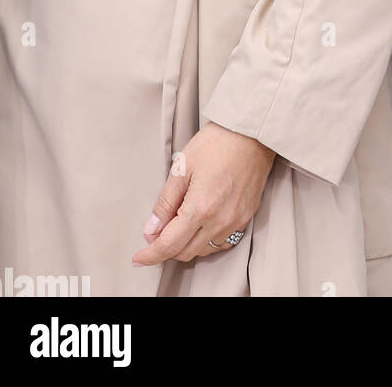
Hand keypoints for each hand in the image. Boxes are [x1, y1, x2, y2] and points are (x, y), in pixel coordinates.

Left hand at [131, 122, 274, 265]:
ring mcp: (236, 221)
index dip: (150, 255)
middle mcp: (220, 221)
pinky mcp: (247, 217)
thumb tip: (151, 230)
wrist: (252, 133)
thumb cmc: (216, 143)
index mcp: (200, 208)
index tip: (138, 258)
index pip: (169, 245)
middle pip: (186, 252)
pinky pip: (223, 242)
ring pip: (204, 250)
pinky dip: (207, 241)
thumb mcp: (182, 168)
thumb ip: (165, 202)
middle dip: (167, 249)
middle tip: (157, 233)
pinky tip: (202, 226)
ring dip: (187, 245)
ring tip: (179, 224)